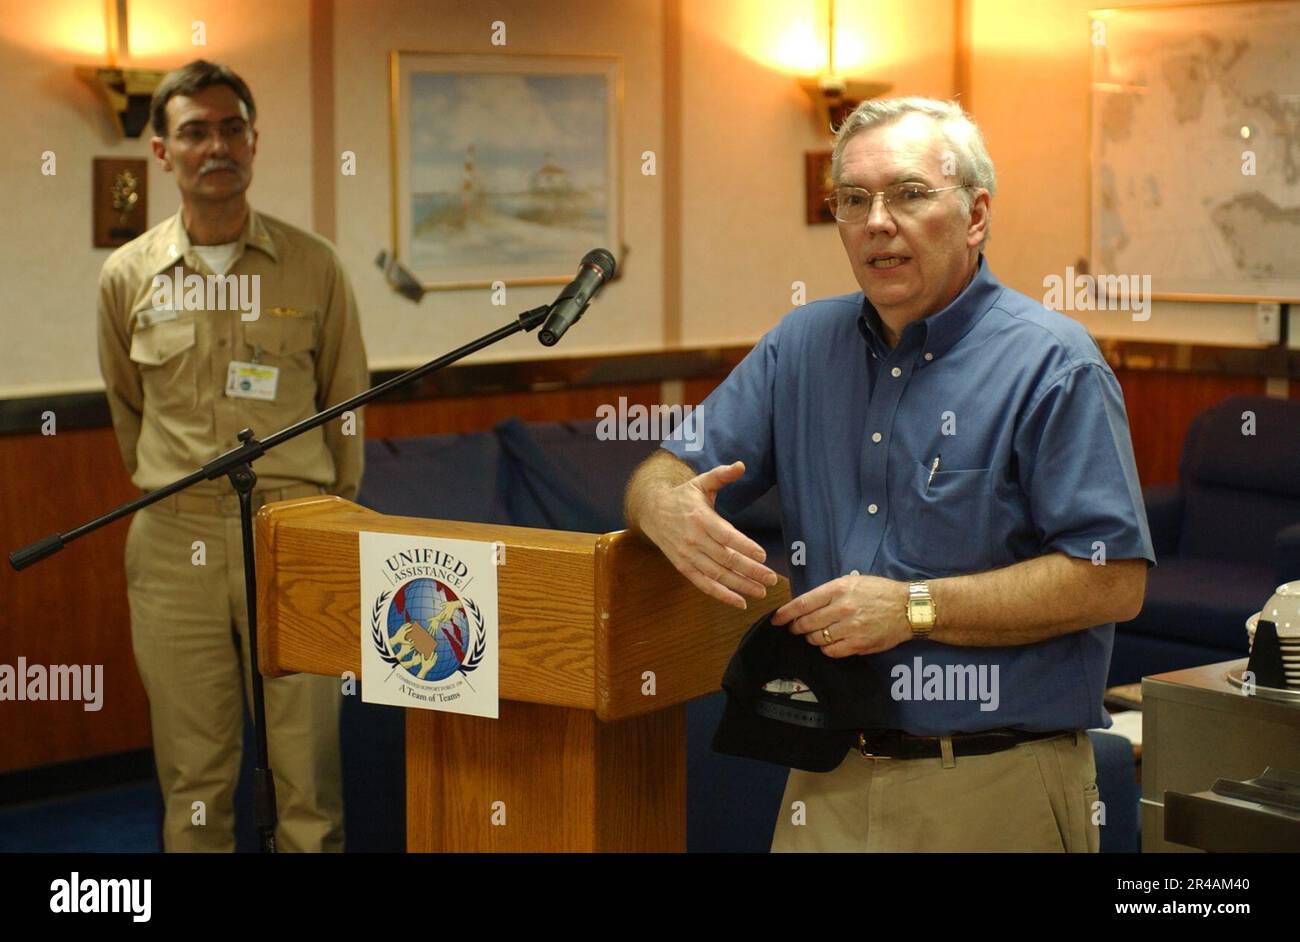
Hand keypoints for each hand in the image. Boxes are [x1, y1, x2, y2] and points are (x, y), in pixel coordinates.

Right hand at [640, 460, 778, 608]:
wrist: (652, 511)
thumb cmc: (683, 497)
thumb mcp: (701, 482)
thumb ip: (722, 475)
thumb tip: (741, 465)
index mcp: (701, 518)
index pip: (726, 536)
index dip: (744, 547)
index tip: (763, 556)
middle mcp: (694, 539)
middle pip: (725, 559)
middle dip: (750, 571)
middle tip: (771, 579)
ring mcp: (688, 556)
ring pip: (717, 575)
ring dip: (740, 585)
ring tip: (761, 591)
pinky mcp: (683, 567)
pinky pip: (704, 584)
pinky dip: (722, 595)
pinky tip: (740, 602)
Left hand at [771, 573, 911, 657]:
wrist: (908, 608)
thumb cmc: (879, 592)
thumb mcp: (852, 582)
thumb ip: (828, 593)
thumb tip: (803, 605)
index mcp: (838, 589)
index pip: (802, 603)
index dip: (785, 613)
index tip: (776, 619)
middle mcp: (842, 608)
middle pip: (806, 623)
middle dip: (796, 627)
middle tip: (796, 628)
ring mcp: (850, 628)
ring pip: (816, 638)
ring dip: (812, 638)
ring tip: (817, 634)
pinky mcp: (858, 644)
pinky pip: (831, 651)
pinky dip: (826, 648)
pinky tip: (829, 643)